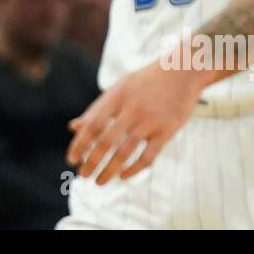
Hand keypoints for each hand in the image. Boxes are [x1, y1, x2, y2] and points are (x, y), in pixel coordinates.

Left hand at [66, 60, 206, 185]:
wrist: (182, 71)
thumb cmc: (145, 82)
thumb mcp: (119, 89)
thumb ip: (97, 109)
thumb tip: (73, 127)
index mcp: (116, 97)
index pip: (92, 124)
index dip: (79, 144)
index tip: (71, 159)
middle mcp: (131, 109)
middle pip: (106, 141)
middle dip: (91, 161)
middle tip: (84, 174)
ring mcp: (149, 121)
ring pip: (124, 152)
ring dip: (109, 170)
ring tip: (99, 182)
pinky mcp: (167, 131)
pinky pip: (148, 156)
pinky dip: (134, 170)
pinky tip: (123, 176)